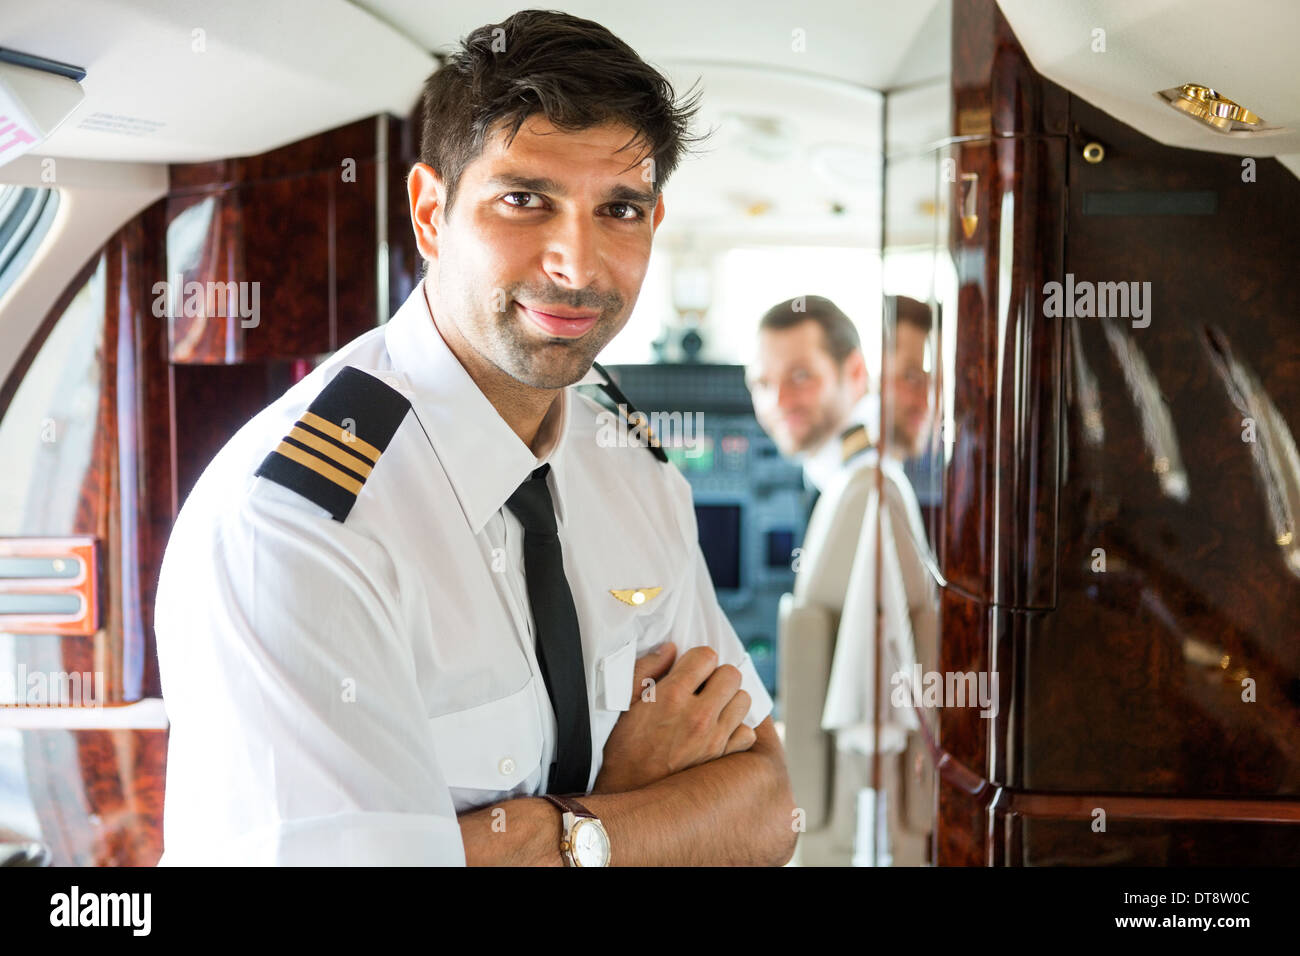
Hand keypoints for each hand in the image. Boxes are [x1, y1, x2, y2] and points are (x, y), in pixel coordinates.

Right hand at [591, 643, 756, 793]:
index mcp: (672, 694)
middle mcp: (698, 715)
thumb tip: (670, 649)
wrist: (626, 792)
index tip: (690, 671)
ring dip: (730, 700)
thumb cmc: (621, 747)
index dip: (698, 660)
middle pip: (732, 674)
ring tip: (712, 708)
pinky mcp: (722, 758)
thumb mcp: (624, 702)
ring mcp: (714, 738)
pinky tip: (719, 730)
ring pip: (744, 700)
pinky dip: (737, 729)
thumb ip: (647, 669)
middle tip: (703, 688)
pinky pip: (747, 733)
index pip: (707, 656)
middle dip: (718, 676)